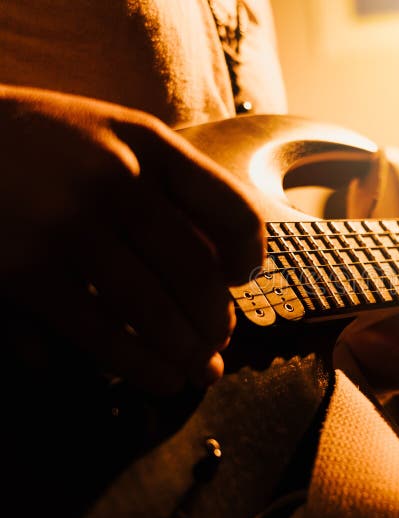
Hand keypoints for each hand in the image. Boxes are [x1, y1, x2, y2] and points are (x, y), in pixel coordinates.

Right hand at [0, 85, 263, 393]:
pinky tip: (157, 377)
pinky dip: (137, 364)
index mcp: (146, 142)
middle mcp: (114, 178)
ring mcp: (67, 223)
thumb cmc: (37, 142)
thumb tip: (223, 261)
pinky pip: (98, 332)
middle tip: (218, 343)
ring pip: (153, 311)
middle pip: (194, 271)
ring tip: (198, 373)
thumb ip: (165, 181)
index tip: (243, 279)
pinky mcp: (22, 268)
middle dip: (215, 321)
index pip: (229, 207)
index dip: (249, 253)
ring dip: (185, 353)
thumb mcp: (109, 133)